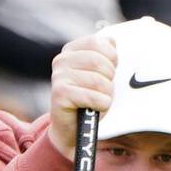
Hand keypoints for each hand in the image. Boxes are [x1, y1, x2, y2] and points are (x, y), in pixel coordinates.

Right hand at [48, 34, 116, 160]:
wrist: (72, 130)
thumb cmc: (89, 101)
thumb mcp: (100, 75)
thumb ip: (105, 56)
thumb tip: (111, 40)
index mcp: (71, 51)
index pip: (98, 43)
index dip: (111, 58)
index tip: (110, 73)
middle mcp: (62, 60)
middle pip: (100, 62)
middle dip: (110, 79)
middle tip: (105, 91)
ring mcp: (59, 76)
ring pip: (99, 81)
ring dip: (107, 95)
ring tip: (100, 101)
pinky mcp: (60, 93)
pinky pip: (93, 97)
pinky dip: (102, 106)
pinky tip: (96, 109)